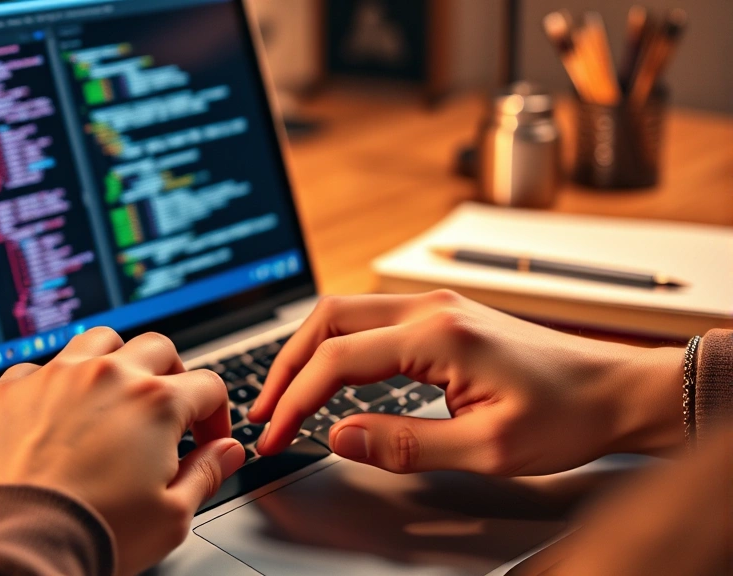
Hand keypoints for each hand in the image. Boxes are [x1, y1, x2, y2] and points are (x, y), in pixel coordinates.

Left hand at [0, 328, 244, 575]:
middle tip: (168, 410)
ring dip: (116, 361)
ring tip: (115, 394)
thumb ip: (207, 474)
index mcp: (156, 403)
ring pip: (100, 341)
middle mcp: (108, 376)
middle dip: (173, 375)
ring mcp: (57, 376)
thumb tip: (228, 451)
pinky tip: (57, 412)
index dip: (217, 415)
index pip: (209, 386)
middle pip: (158, 348)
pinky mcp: (12, 389)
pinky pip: (41, 366)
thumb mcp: (172, 517)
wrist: (12, 544)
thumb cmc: (93, 534)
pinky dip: (56, 383)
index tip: (207, 440)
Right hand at [250, 291, 684, 475]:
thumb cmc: (566, 415)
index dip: (295, 399)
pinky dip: (336, 346)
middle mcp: (430, 308)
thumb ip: (405, 443)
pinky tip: (331, 376)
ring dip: (308, 352)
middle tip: (265, 411)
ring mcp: (435, 306)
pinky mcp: (441, 316)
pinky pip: (370, 319)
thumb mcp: (487, 448)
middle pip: (327, 319)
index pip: (338, 359)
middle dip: (286, 365)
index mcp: (438, 335)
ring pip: (344, 313)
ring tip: (286, 395)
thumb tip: (338, 437)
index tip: (274, 434)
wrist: (616, 390)